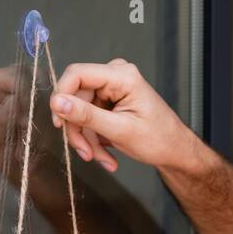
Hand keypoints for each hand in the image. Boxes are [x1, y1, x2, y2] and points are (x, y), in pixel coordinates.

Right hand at [48, 59, 201, 173]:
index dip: (62, 96)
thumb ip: (87, 116)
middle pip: (76, 97)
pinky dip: (93, 139)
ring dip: (87, 139)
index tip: (59, 122)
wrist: (175, 151)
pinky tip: (106, 155)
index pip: (77, 74)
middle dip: (78, 129)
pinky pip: (89, 118)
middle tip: (85, 153)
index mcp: (122, 76)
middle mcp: (115, 76)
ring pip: (80, 111)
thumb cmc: (159, 139)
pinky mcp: (109, 102)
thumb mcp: (120, 130)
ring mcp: (111, 89)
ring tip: (101, 159)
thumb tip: (58, 103)